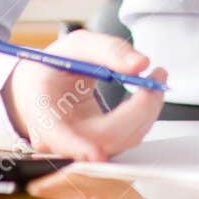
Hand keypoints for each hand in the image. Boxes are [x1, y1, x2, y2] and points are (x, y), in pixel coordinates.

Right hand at [1, 29, 166, 160]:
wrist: (44, 85)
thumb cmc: (55, 66)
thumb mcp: (77, 45)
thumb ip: (109, 49)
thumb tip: (141, 65)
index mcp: (41, 109)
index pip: (57, 135)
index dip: (76, 146)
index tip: (97, 153)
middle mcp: (59, 137)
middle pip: (102, 139)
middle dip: (138, 111)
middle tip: (157, 78)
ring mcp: (80, 147)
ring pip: (120, 141)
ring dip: (146, 112)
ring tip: (156, 78)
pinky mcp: (98, 147)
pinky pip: (125, 139)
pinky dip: (142, 117)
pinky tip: (148, 95)